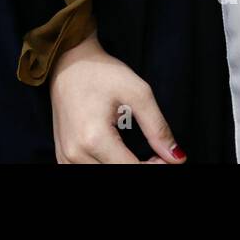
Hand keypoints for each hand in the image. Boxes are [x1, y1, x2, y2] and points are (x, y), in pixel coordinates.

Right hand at [49, 30, 185, 163]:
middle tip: (154, 154)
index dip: (155, 167)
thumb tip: (177, 158)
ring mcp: (65, 157)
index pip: (132, 170)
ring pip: (103, 177)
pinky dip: (106, 167)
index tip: (165, 155)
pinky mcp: (62, 156)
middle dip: (141, 168)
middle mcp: (75, 153)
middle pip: (118, 176)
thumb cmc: (101, 73)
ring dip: (124, 168)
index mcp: (94, 138)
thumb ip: (158, 128)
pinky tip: (117, 155)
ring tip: (135, 153)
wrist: (68, 62)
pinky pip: (87, 173)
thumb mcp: (137, 93)